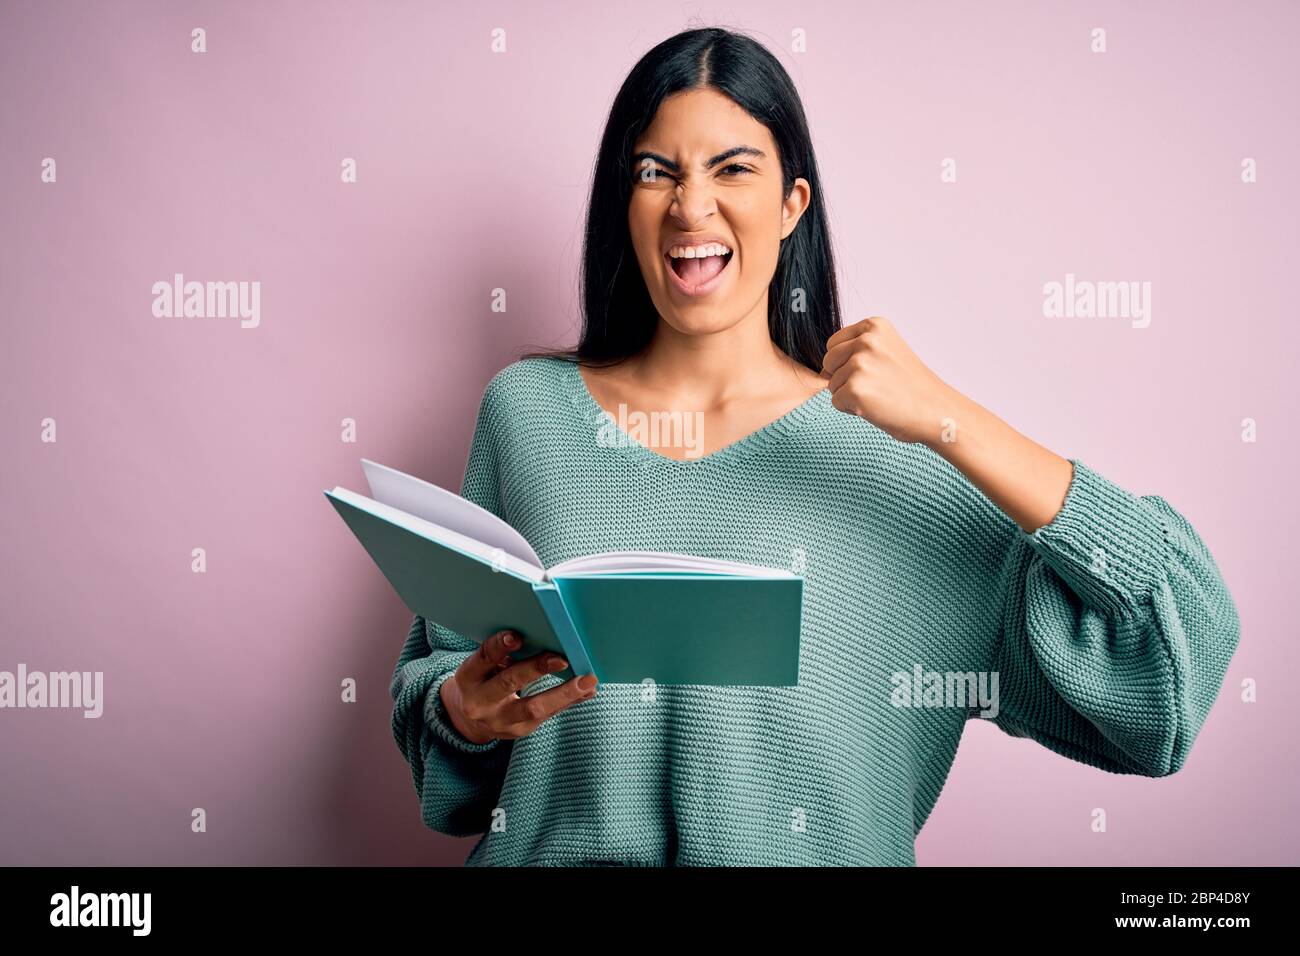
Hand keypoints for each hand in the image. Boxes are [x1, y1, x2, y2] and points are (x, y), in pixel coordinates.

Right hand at [440, 630, 597, 744]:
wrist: (469, 720)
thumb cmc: (482, 681)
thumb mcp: (481, 667)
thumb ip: (502, 654)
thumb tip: (541, 633)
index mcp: (468, 678)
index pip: (483, 658)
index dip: (499, 647)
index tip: (517, 636)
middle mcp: (480, 702)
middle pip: (509, 683)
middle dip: (536, 669)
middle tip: (561, 658)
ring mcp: (500, 720)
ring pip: (533, 708)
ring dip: (563, 693)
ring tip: (586, 680)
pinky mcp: (520, 731)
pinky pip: (549, 715)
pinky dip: (570, 701)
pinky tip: (587, 690)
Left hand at [820, 316, 954, 444]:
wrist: (937, 410)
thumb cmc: (912, 386)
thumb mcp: (888, 351)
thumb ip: (858, 349)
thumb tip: (823, 370)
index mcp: (874, 326)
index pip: (834, 344)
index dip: (847, 363)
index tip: (875, 371)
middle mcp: (866, 340)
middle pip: (828, 361)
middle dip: (844, 377)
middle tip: (877, 386)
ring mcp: (860, 364)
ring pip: (832, 384)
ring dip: (850, 394)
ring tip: (880, 396)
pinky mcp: (855, 390)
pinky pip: (836, 402)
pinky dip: (852, 409)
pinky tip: (877, 407)